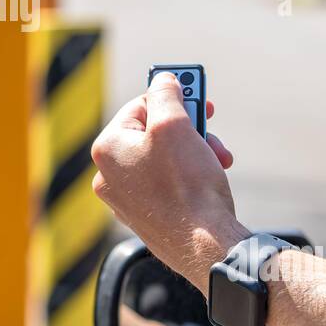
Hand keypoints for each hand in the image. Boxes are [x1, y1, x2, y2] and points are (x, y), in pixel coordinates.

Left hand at [91, 71, 248, 292]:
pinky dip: (189, 174)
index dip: (173, 99)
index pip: (140, 106)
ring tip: (219, 158)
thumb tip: (163, 80)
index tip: (198, 98)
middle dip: (188, 127)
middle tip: (211, 126)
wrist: (207, 244)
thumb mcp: (174, 124)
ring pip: (164, 157)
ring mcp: (127, 198)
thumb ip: (165, 94)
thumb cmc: (187, 184)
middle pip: (153, 132)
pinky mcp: (147, 216)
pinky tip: (209, 178)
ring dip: (194, 150)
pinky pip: (167, 182)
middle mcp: (108, 175)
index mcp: (107, 148)